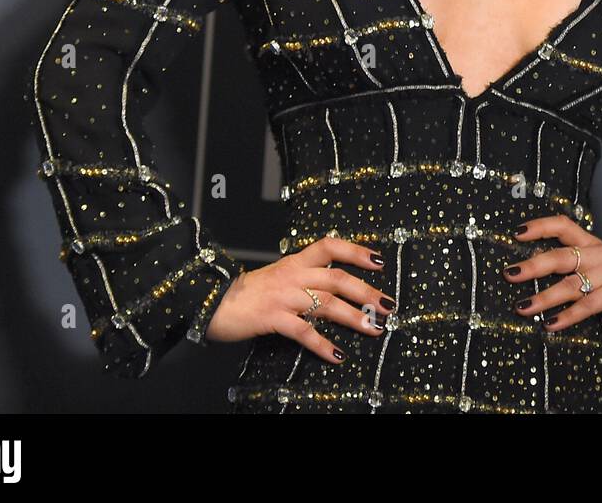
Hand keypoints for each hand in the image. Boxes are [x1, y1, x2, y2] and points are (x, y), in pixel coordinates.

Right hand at [205, 236, 395, 363]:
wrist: (213, 302)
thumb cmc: (250, 292)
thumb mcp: (279, 275)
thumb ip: (304, 276)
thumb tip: (335, 286)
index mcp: (296, 261)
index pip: (330, 246)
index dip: (356, 251)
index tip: (379, 260)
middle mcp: (293, 275)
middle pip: (337, 279)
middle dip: (367, 292)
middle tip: (388, 305)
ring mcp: (284, 296)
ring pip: (327, 303)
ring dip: (354, 317)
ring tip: (374, 328)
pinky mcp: (273, 318)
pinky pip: (304, 331)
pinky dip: (322, 344)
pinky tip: (337, 355)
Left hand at [504, 215, 601, 334]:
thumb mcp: (596, 268)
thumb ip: (572, 265)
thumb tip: (530, 269)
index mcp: (591, 244)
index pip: (564, 225)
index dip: (540, 227)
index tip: (516, 234)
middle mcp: (599, 254)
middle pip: (562, 256)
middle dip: (533, 265)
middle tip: (510, 274)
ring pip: (571, 284)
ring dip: (544, 297)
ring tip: (523, 307)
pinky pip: (588, 305)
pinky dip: (568, 316)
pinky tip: (550, 325)